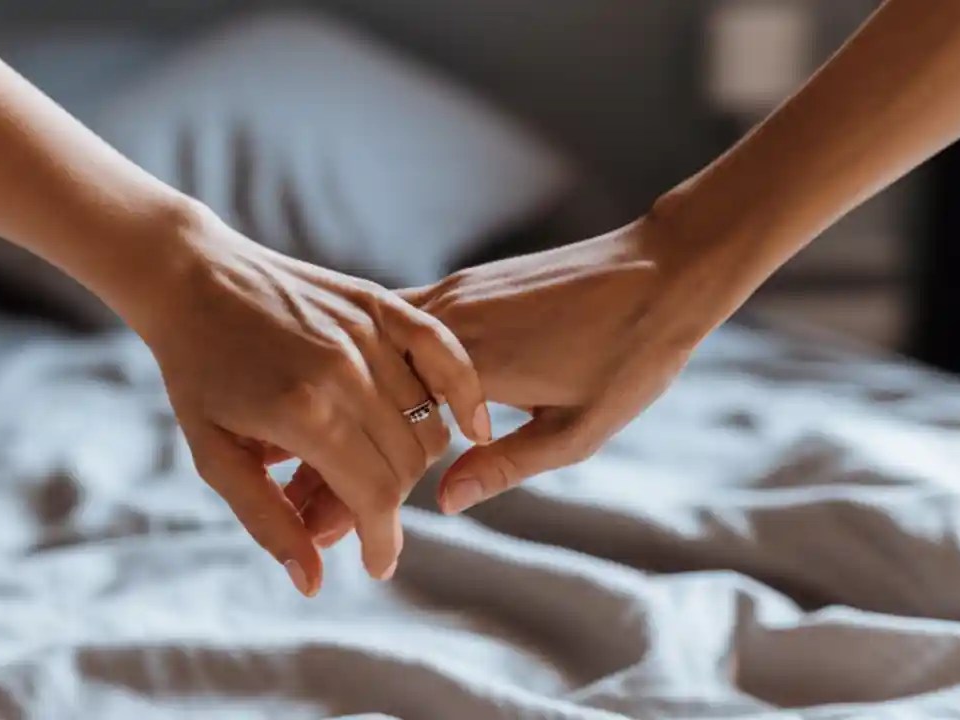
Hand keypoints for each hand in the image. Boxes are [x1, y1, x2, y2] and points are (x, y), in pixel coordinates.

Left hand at [129, 204, 490, 595]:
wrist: (193, 278)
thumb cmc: (197, 372)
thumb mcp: (215, 456)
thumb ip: (267, 520)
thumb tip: (313, 583)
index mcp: (304, 413)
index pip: (374, 496)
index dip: (382, 542)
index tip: (378, 565)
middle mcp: (345, 372)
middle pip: (406, 465)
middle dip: (387, 503)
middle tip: (355, 510)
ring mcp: (367, 333)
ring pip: (427, 421)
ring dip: (412, 460)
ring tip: (374, 468)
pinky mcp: (379, 303)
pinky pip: (445, 353)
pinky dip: (467, 393)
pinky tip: (474, 426)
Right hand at [292, 214, 726, 538]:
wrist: (664, 266)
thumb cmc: (631, 356)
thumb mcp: (579, 430)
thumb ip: (507, 466)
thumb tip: (444, 502)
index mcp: (477, 365)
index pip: (387, 430)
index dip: (344, 477)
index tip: (315, 518)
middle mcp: (451, 321)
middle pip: (365, 390)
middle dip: (328, 445)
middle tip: (295, 497)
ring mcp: (455, 295)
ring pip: (375, 357)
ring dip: (345, 403)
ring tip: (316, 451)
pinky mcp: (465, 282)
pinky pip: (402, 329)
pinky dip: (376, 366)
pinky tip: (360, 392)